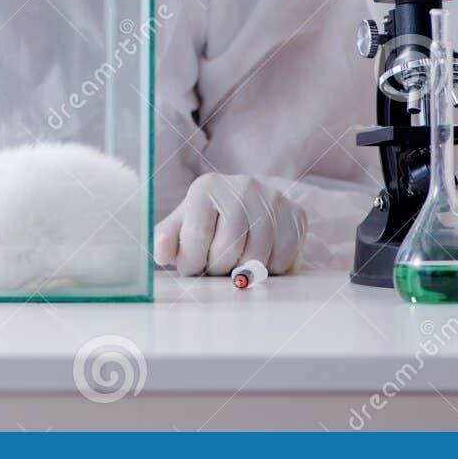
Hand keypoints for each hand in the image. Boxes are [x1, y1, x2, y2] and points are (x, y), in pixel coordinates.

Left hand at [154, 174, 306, 276]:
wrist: (247, 207)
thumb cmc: (207, 221)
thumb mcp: (181, 226)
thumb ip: (166, 239)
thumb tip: (161, 253)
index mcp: (206, 186)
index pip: (196, 237)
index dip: (192, 263)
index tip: (192, 268)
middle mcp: (242, 186)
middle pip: (227, 250)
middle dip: (216, 269)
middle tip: (214, 267)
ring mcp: (272, 198)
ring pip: (255, 258)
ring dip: (241, 272)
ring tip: (233, 264)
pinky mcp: (296, 214)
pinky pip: (282, 260)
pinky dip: (268, 270)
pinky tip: (257, 260)